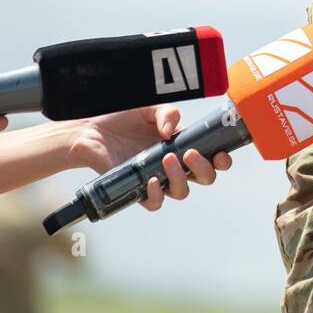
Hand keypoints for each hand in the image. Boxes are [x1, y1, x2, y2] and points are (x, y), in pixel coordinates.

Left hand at [68, 105, 231, 210]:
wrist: (91, 130)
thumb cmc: (123, 118)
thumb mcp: (149, 109)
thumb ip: (167, 114)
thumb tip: (172, 132)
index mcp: (183, 145)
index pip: (211, 158)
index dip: (222, 161)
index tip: (221, 154)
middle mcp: (173, 165)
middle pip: (203, 179)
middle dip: (203, 169)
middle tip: (189, 154)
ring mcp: (157, 178)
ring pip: (181, 192)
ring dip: (179, 178)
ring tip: (167, 159)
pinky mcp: (137, 189)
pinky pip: (154, 203)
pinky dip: (157, 195)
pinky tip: (152, 180)